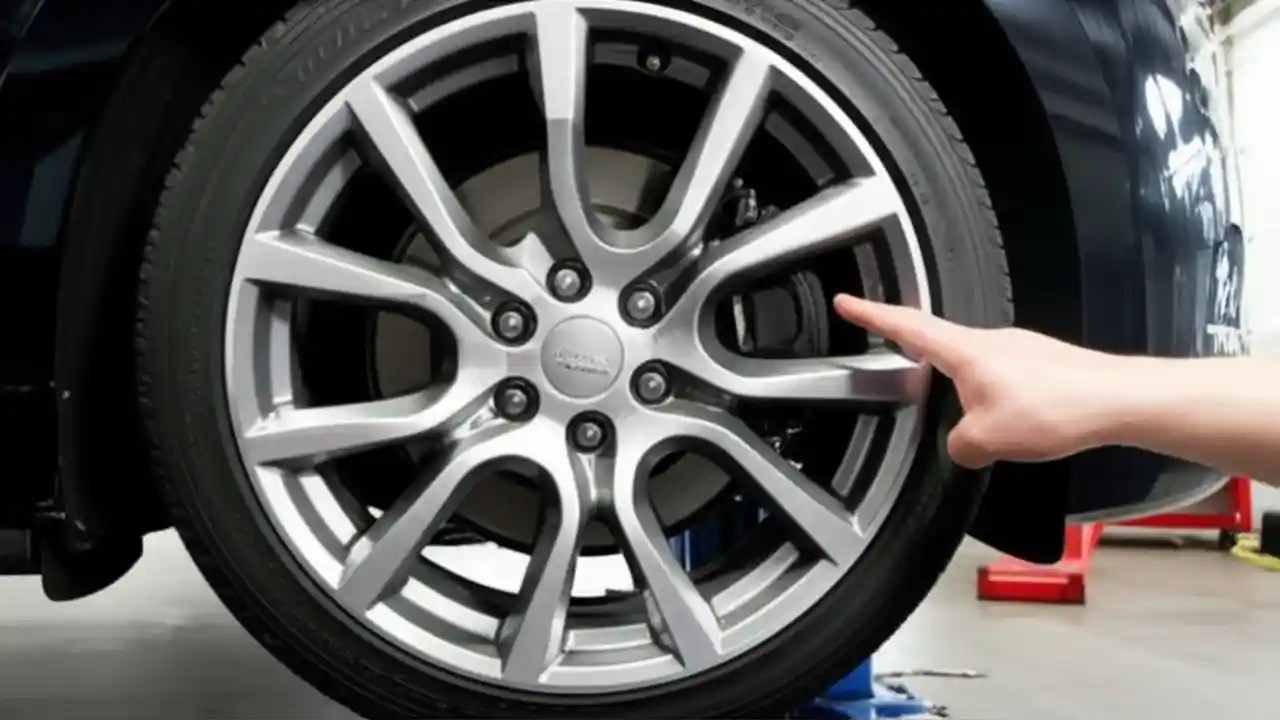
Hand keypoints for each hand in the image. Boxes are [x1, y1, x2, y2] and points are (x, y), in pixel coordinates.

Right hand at [833, 294, 1125, 467]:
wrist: (1118, 401)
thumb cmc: (1056, 409)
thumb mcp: (987, 440)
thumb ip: (959, 446)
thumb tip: (962, 447)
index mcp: (966, 352)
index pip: (907, 326)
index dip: (872, 314)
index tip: (848, 302)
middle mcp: (991, 342)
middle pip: (941, 348)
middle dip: (924, 366)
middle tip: (907, 376)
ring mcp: (1020, 350)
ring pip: (977, 372)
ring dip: (970, 397)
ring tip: (982, 429)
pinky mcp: (1044, 365)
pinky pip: (1007, 383)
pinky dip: (1001, 405)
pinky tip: (1016, 428)